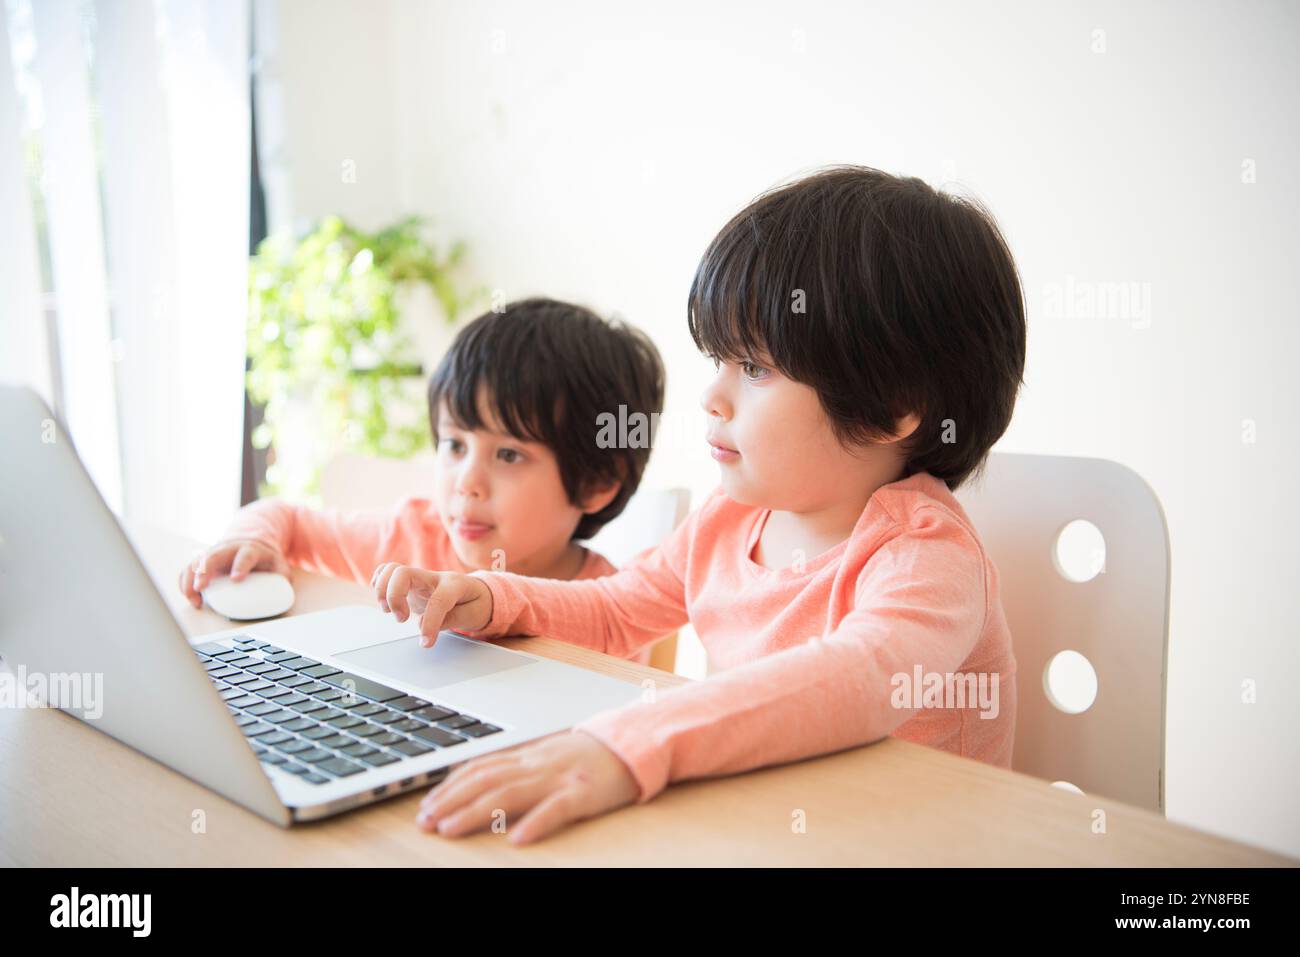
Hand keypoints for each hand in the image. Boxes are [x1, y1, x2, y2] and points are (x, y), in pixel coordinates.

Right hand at [178, 538, 290, 609]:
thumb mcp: (278, 564)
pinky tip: (188, 596)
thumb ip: (282, 575)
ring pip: (195, 562)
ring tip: (193, 598)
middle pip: (213, 556)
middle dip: (204, 571)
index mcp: (249, 549)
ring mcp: (212, 554)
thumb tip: (282, 588)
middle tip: (200, 587)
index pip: (245, 555)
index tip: (236, 579)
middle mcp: (228, 549)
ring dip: (190, 579)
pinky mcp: (202, 563)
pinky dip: (184, 582)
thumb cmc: (263, 559)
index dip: (240, 566)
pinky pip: (188, 570)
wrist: (250, 543)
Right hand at [370, 563, 492, 645]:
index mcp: (455, 585)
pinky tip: (385, 600)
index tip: (426, 642)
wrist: (476, 592)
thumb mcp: (472, 615)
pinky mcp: (410, 583)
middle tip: (401, 619)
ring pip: (391, 570)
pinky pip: (387, 572)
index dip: (430, 624)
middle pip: (403, 573)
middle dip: (394, 597)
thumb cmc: (474, 603)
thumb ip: (450, 619)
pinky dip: (379, 584)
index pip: (438, 600)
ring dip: (383, 591)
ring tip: (391, 611)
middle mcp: (434, 577)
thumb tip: (422, 624)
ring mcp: (420, 578)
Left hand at [416, 729, 640, 844]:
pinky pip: (557, 809)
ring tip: (450, 830)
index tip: (426, 805)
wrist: (633, 744)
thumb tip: (480, 780)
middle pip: (486, 780)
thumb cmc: (588, 755)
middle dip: (451, 801)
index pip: (480, 768)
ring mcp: (560, 778)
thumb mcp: (548, 756)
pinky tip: (518, 839)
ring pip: (510, 793)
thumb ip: (518, 767)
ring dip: (475, 812)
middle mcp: (537, 764)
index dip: (449, 786)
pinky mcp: (584, 794)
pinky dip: (536, 823)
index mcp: (528, 756)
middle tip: (425, 822)